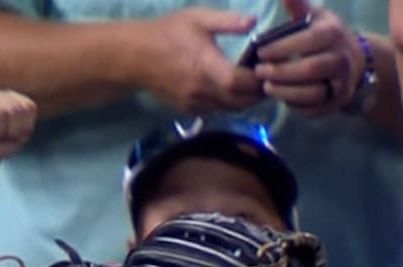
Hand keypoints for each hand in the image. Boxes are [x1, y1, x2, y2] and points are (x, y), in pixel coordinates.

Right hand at [142, 8, 263, 114]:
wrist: (136, 57)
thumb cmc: (168, 33)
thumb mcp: (198, 18)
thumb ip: (227, 21)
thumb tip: (253, 22)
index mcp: (205, 66)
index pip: (239, 82)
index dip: (257, 80)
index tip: (266, 71)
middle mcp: (201, 90)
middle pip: (239, 102)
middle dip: (256, 94)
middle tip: (267, 81)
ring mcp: (194, 103)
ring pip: (229, 110)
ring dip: (244, 101)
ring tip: (252, 87)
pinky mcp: (188, 110)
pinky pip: (216, 111)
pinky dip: (228, 104)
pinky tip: (231, 92)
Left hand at [251, 1, 363, 116]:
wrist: (356, 60)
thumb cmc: (327, 36)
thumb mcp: (316, 17)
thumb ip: (298, 5)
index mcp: (333, 33)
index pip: (306, 41)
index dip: (281, 48)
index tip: (260, 52)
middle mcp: (341, 58)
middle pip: (310, 69)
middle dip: (281, 72)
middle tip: (258, 72)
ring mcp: (342, 82)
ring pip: (313, 92)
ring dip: (286, 92)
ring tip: (266, 87)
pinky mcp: (338, 101)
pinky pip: (316, 108)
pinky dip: (296, 106)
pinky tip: (282, 98)